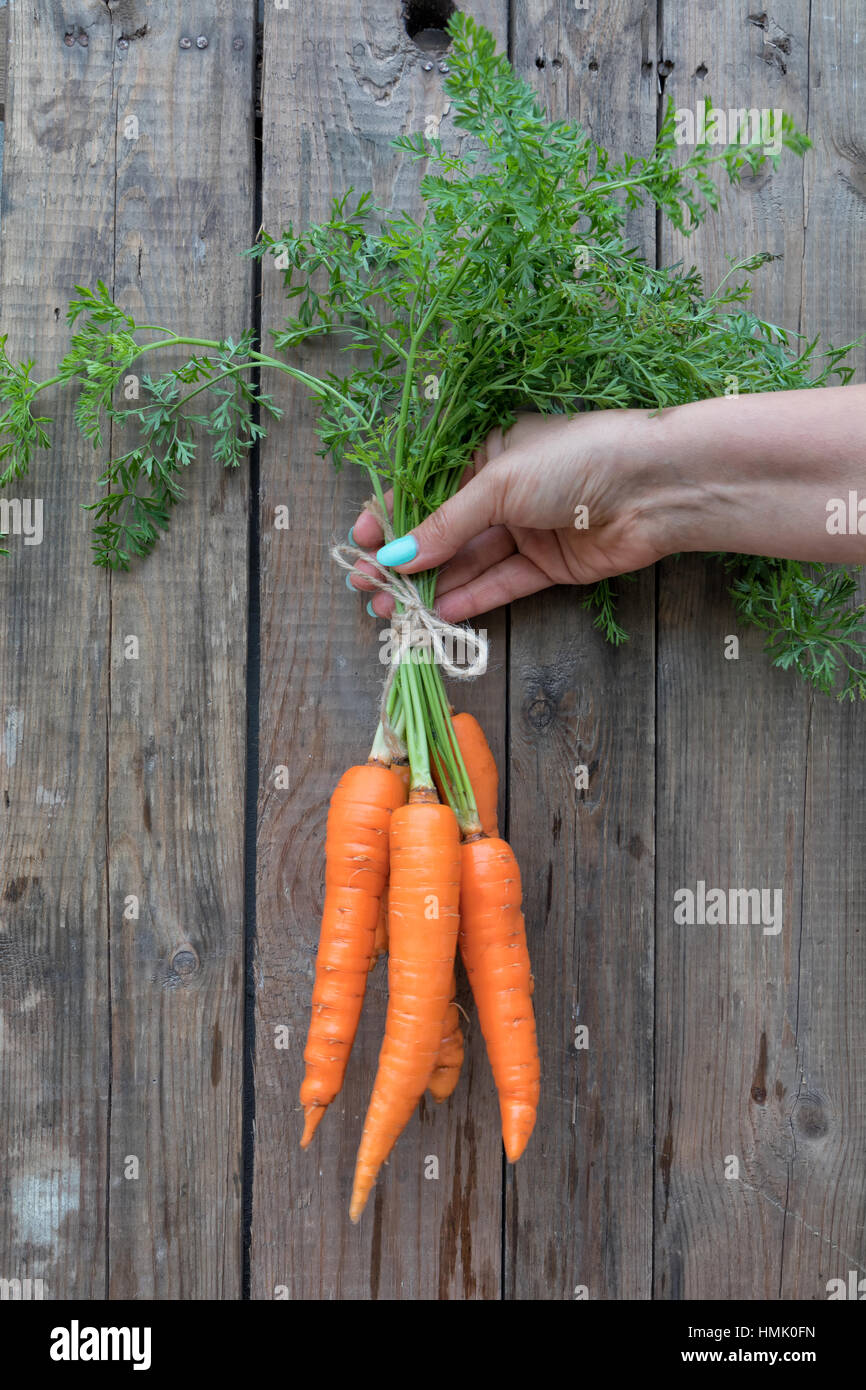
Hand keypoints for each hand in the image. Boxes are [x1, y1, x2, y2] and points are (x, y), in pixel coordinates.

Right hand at [350, 410, 671, 620]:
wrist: (656, 486)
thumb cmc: (576, 458)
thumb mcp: (498, 482)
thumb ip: (447, 524)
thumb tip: (396, 556)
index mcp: (487, 452)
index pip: (426, 489)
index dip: (391, 517)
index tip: (359, 544)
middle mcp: (504, 491)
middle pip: (443, 532)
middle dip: (404, 562)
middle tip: (367, 590)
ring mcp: (527, 529)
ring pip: (469, 563)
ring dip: (429, 587)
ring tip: (390, 612)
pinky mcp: (550, 565)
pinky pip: (501, 584)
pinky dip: (470, 600)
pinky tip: (437, 614)